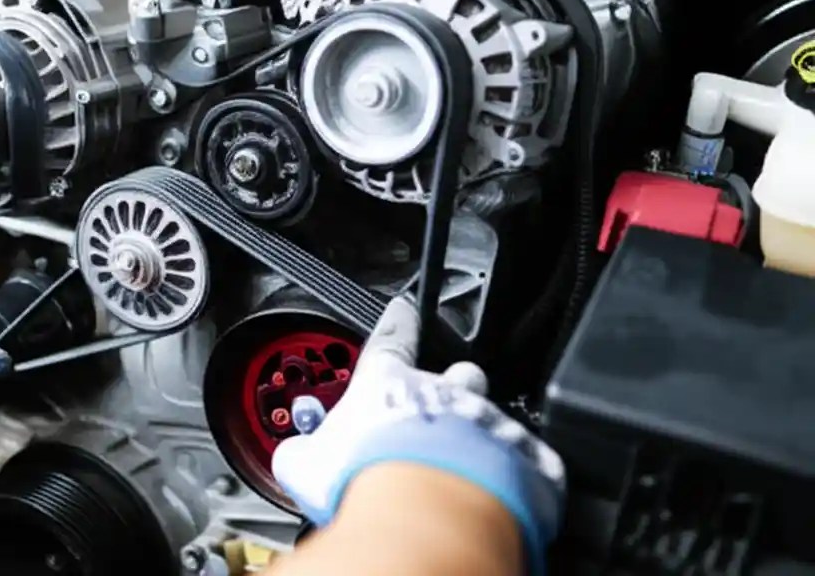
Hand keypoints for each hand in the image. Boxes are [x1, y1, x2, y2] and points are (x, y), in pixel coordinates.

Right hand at [272, 298, 565, 568]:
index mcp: (388, 386)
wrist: (425, 514)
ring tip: (470, 467)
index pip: (391, 339)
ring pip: (493, 414)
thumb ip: (299, 451)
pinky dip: (522, 473)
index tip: (403, 310)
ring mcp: (489, 423)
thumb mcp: (306, 465)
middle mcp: (444, 394)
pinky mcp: (526, 461)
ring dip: (482, 434)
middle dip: (450, 385)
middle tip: (433, 417)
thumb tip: (292, 455)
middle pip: (456, 372)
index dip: (397, 321)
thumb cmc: (365, 479)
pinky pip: (532, 459)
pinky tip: (508, 492)